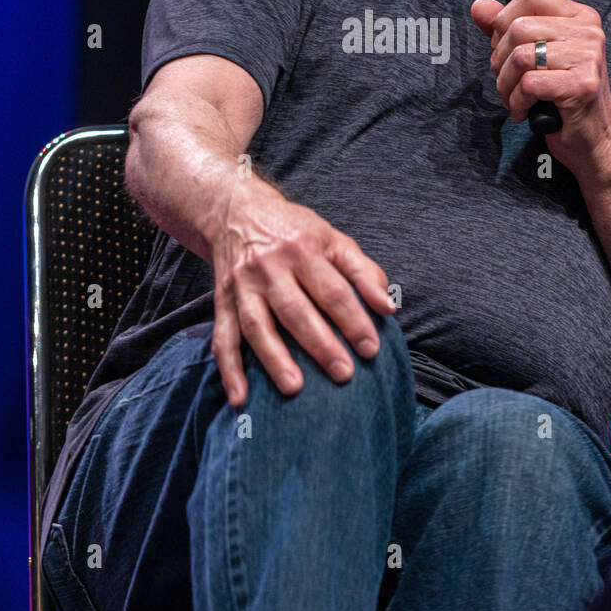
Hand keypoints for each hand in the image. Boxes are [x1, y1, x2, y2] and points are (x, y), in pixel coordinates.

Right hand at [211, 178, 394, 405]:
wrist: (238, 212)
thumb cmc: (296, 232)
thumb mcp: (333, 239)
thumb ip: (363, 271)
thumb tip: (388, 307)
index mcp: (302, 249)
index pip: (332, 289)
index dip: (353, 319)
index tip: (371, 349)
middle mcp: (269, 267)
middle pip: (295, 309)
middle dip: (320, 344)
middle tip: (344, 374)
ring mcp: (242, 286)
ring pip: (256, 325)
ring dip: (274, 358)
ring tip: (294, 388)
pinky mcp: (222, 302)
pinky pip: (223, 338)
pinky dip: (229, 369)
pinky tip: (240, 397)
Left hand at [470, 0, 610, 174]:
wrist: (592, 140)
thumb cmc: (563, 97)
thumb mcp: (536, 56)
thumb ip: (506, 29)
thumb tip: (480, 7)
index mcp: (580, 17)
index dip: (505, 20)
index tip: (504, 46)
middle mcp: (589, 32)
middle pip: (519, 27)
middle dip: (499, 60)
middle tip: (507, 80)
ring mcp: (589, 57)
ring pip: (520, 56)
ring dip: (505, 84)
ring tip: (513, 98)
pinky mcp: (582, 84)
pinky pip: (529, 84)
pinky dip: (517, 101)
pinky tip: (524, 110)